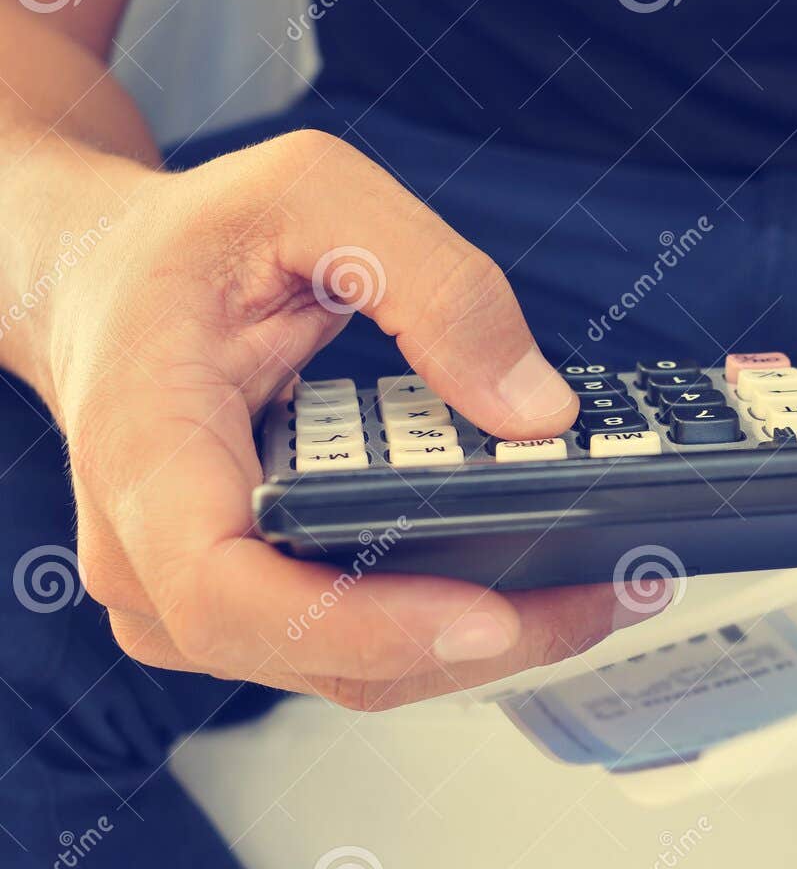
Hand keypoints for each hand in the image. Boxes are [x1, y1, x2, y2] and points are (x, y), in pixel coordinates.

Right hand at [40, 129, 648, 709]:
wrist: (106, 280)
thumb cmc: (188, 244)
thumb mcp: (313, 198)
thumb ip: (434, 286)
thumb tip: (536, 409)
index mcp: (144, 455)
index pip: (232, 592)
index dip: (365, 625)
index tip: (488, 616)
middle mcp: (157, 557)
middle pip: (325, 656)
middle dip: (488, 640)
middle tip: (618, 590)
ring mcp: (198, 600)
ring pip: (355, 671)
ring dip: (490, 644)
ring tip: (609, 586)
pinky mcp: (250, 606)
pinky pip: (359, 646)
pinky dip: (453, 623)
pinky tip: (540, 582)